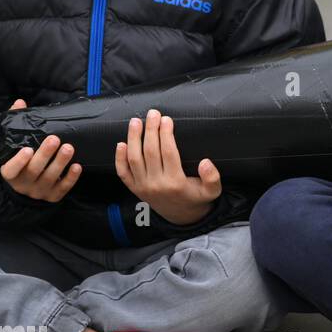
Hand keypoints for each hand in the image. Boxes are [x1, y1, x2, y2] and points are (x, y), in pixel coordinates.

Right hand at [0, 98, 81, 201]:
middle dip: (45, 154)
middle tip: (55, 139)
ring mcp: (39, 191)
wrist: (28, 185)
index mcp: (10, 173)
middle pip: (34, 171)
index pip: (11, 169)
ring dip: (60, 163)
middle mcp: (23, 184)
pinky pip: (63, 188)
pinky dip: (70, 178)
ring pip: (50, 178)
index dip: (18, 161)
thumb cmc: (21, 160)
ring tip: (69, 148)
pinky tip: (77, 166)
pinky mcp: (53, 196)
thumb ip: (15, 123)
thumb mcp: (14, 145)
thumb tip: (20, 102)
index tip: (27, 149)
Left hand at [115, 109, 222, 225]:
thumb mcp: (212, 192)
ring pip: (134, 159)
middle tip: (153, 113)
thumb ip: (212, 178)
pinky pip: (123, 173)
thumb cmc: (197, 199)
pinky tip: (121, 143)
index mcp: (175, 182)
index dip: (166, 134)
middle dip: (150, 130)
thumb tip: (206, 162)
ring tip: (136, 121)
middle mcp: (156, 184)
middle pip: (150, 151)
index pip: (168, 152)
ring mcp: (143, 187)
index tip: (167, 120)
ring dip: (133, 138)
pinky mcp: (135, 189)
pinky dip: (119, 158)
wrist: (182, 218)